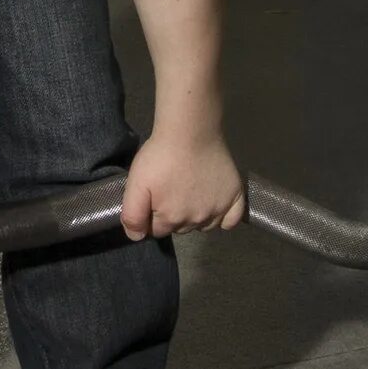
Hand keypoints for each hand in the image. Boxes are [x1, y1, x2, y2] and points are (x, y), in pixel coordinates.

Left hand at [121, 130, 245, 240]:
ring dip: (195, 215)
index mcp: (171, 219)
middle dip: (173, 215)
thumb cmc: (160, 156)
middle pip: (181, 228)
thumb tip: (137, 237)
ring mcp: (218, 209)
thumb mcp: (135, 184)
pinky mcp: (234, 196)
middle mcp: (197, 220)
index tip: (153, 198)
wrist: (190, 131)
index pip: (158, 230)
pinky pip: (231, 220)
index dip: (152, 216)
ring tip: (189, 192)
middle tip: (170, 190)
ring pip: (203, 225)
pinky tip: (214, 206)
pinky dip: (224, 219)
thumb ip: (133, 215)